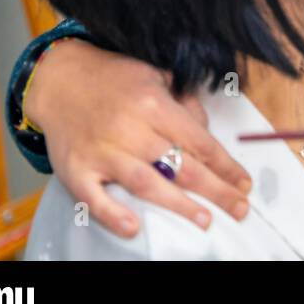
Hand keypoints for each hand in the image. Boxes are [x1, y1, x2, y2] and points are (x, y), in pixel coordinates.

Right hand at [25, 39, 252, 237]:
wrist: (59, 79)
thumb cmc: (114, 78)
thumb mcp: (156, 75)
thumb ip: (183, 102)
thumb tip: (206, 130)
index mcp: (153, 104)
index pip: (199, 141)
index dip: (225, 165)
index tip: (244, 183)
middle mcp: (130, 129)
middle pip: (181, 166)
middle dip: (216, 190)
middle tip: (239, 208)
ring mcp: (102, 151)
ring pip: (146, 183)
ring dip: (178, 205)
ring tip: (204, 220)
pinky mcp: (75, 169)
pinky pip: (94, 198)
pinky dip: (113, 215)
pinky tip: (134, 228)